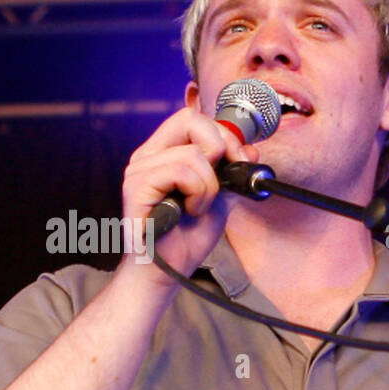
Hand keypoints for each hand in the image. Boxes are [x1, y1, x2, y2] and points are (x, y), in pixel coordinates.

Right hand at [120, 108, 255, 281]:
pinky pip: (182, 172)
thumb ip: (232, 174)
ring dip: (209, 186)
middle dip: (220, 148)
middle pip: (190, 119)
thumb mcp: (220, 200)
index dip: (223, 135)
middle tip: (223, 181)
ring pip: (194, 154)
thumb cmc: (186, 238)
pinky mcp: (137, 186)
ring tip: (197, 208)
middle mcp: (148, 156)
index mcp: (165, 154)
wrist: (167, 271)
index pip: (193, 118)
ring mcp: (140, 169)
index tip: (239, 161)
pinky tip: (189, 212)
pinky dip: (198, 194)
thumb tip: (251, 148)